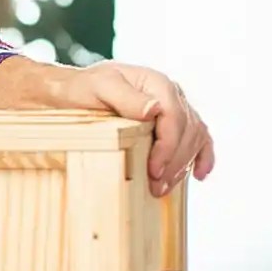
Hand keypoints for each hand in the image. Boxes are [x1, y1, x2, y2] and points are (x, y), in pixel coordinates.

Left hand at [0, 57, 214, 195]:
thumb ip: (125, 97)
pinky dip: (202, 156)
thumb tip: (155, 109)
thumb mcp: (97, 88)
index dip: (168, 146)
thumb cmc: (81, 89)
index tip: (155, 170)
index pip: (174, 116)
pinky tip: (200, 175)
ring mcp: (173, 107)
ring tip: (163, 188)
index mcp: (155, 82)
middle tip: (157, 187)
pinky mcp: (171, 122)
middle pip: (187, 131)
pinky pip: (197, 138)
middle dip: (174, 162)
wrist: (69, 93)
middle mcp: (170, 93)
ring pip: (194, 137)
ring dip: (183, 165)